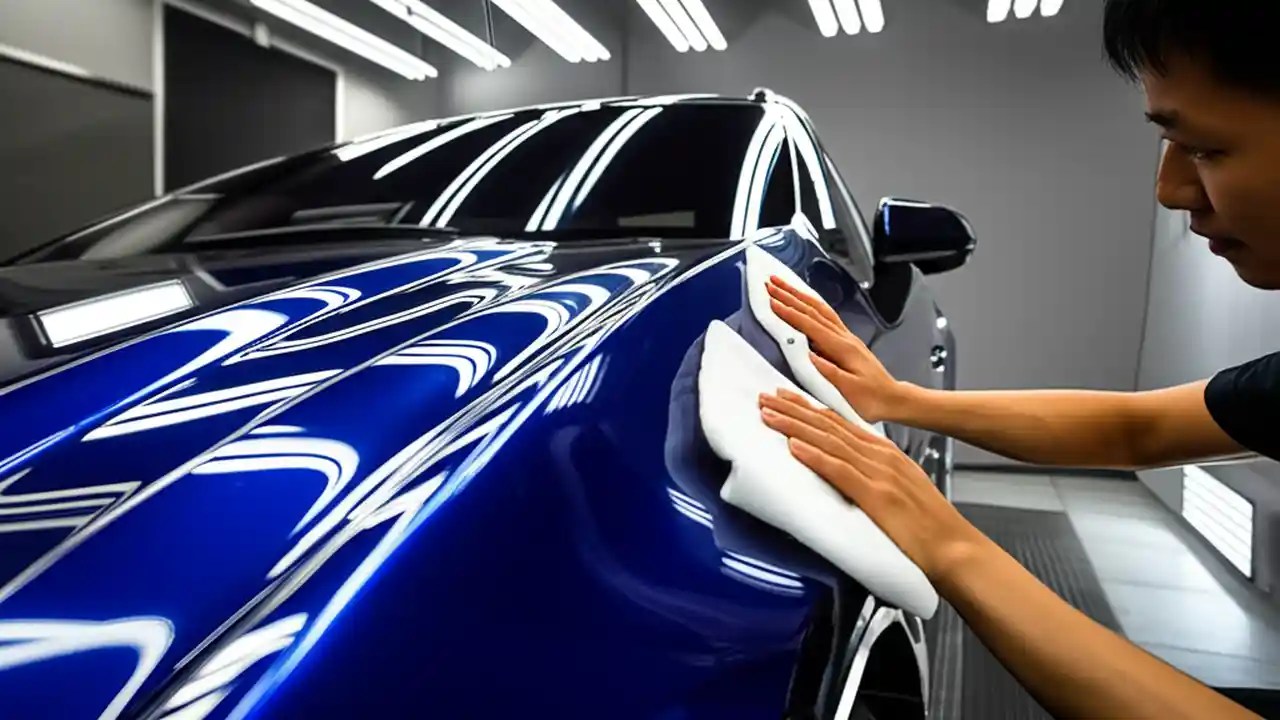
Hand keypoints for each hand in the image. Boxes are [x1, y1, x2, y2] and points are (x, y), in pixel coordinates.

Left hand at [759, 389, 981, 584]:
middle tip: (766, 397)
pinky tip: (793, 446)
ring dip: (795, 426)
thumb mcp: (900, 486)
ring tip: (769, 415)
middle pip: (829, 426)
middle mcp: (880, 456)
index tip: (786, 397)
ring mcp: (879, 474)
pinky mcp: (877, 496)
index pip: (840, 423)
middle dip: (795, 410)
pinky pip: (839, 471)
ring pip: (829, 442)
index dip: (810, 408)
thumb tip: (848, 469)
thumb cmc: (927, 526)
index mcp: (885, 453)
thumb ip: (874, 473)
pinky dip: (815, 457)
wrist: (954, 548)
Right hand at [766, 276, 904, 422]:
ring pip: (820, 309)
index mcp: (843, 348)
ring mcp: (846, 337)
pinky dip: (812, 304)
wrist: (892, 399)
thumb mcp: (850, 390)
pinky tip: (805, 300)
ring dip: (799, 295)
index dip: (789, 312)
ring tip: (784, 284)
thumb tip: (808, 356)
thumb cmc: (872, 398)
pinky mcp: (846, 341)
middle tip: (772, 283)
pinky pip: (826, 315)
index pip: (811, 325)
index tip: (772, 301)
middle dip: (790, 294)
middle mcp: (845, 337)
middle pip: (813, 310)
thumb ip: (829, 372)